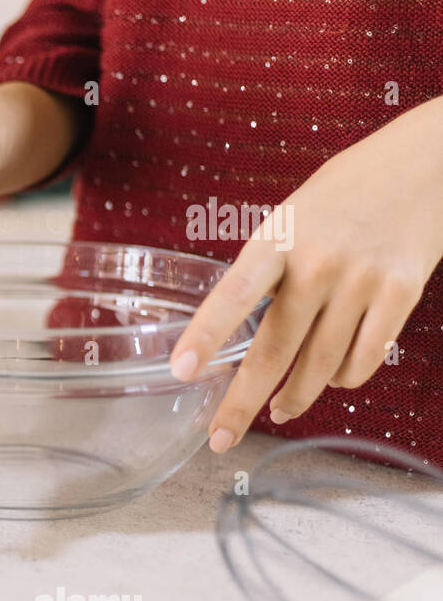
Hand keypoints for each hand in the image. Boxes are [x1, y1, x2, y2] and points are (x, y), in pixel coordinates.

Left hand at [170, 96, 442, 452]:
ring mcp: (362, 279)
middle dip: (242, 403)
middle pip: (274, 350)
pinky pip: (364, 358)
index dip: (205, 334)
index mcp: (278, 238)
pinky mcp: (402, 292)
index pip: (233, 294)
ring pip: (320, 365)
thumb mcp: (290, 218)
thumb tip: (240, 333)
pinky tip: (331, 380)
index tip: (181, 371)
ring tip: (278, 410)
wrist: (424, 161)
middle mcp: (318, 262)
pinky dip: (343, 379)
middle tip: (220, 439)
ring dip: (294, 397)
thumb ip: (267, 271)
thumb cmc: (343, 194)